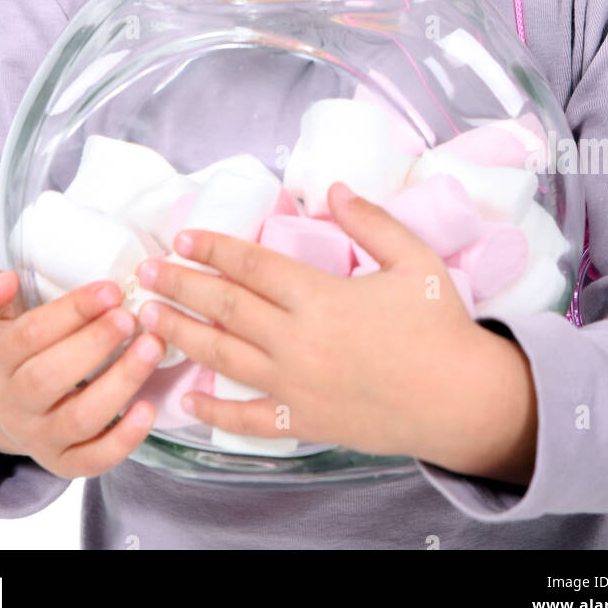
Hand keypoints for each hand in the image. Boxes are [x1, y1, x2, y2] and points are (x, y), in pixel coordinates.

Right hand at [0, 265, 167, 477]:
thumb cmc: (3, 343)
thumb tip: (4, 280)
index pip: (29, 336)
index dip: (72, 312)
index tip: (111, 289)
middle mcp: (13, 404)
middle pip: (48, 380)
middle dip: (94, 345)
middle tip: (131, 317)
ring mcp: (38, 436)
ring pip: (78, 419)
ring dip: (119, 385)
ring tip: (152, 348)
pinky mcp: (64, 461)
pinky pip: (92, 460)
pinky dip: (122, 441)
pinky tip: (148, 409)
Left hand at [132, 182, 490, 464]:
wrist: (462, 401)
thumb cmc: (441, 327)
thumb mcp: (415, 260)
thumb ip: (372, 221)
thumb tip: (334, 187)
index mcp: (320, 296)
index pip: (251, 265)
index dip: (213, 249)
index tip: (182, 238)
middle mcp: (298, 340)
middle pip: (225, 307)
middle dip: (181, 287)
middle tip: (145, 272)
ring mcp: (296, 385)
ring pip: (224, 358)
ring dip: (182, 336)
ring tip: (149, 319)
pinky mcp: (304, 421)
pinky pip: (249, 419)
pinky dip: (216, 412)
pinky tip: (189, 401)